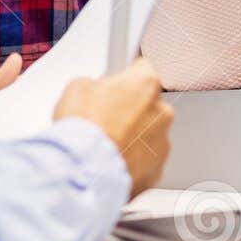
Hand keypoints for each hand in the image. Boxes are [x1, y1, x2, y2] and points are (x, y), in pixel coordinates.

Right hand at [54, 57, 173, 195]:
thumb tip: (94, 92)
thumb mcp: (78, 87)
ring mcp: (162, 143)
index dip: (125, 77)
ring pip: (149, 135)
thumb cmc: (84, 129)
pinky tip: (110, 162)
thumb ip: (95, 85)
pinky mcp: (156, 171)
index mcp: (146, 84)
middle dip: (129, 110)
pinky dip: (131, 162)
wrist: (84, 169)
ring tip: (104, 144)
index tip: (117, 84)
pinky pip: (145, 162)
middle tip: (104, 118)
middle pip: (148, 105)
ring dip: (131, 138)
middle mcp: (161, 112)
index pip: (142, 70)